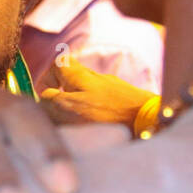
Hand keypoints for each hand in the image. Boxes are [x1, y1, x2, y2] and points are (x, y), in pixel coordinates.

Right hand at [39, 59, 156, 126]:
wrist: (149, 121)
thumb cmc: (106, 114)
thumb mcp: (69, 107)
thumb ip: (50, 101)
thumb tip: (43, 97)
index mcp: (79, 74)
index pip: (58, 63)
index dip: (47, 77)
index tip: (45, 96)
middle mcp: (96, 77)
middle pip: (72, 80)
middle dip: (63, 97)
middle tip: (61, 117)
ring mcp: (112, 89)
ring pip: (88, 94)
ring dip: (80, 108)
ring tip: (81, 127)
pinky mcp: (126, 101)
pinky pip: (103, 104)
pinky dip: (97, 115)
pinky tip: (100, 129)